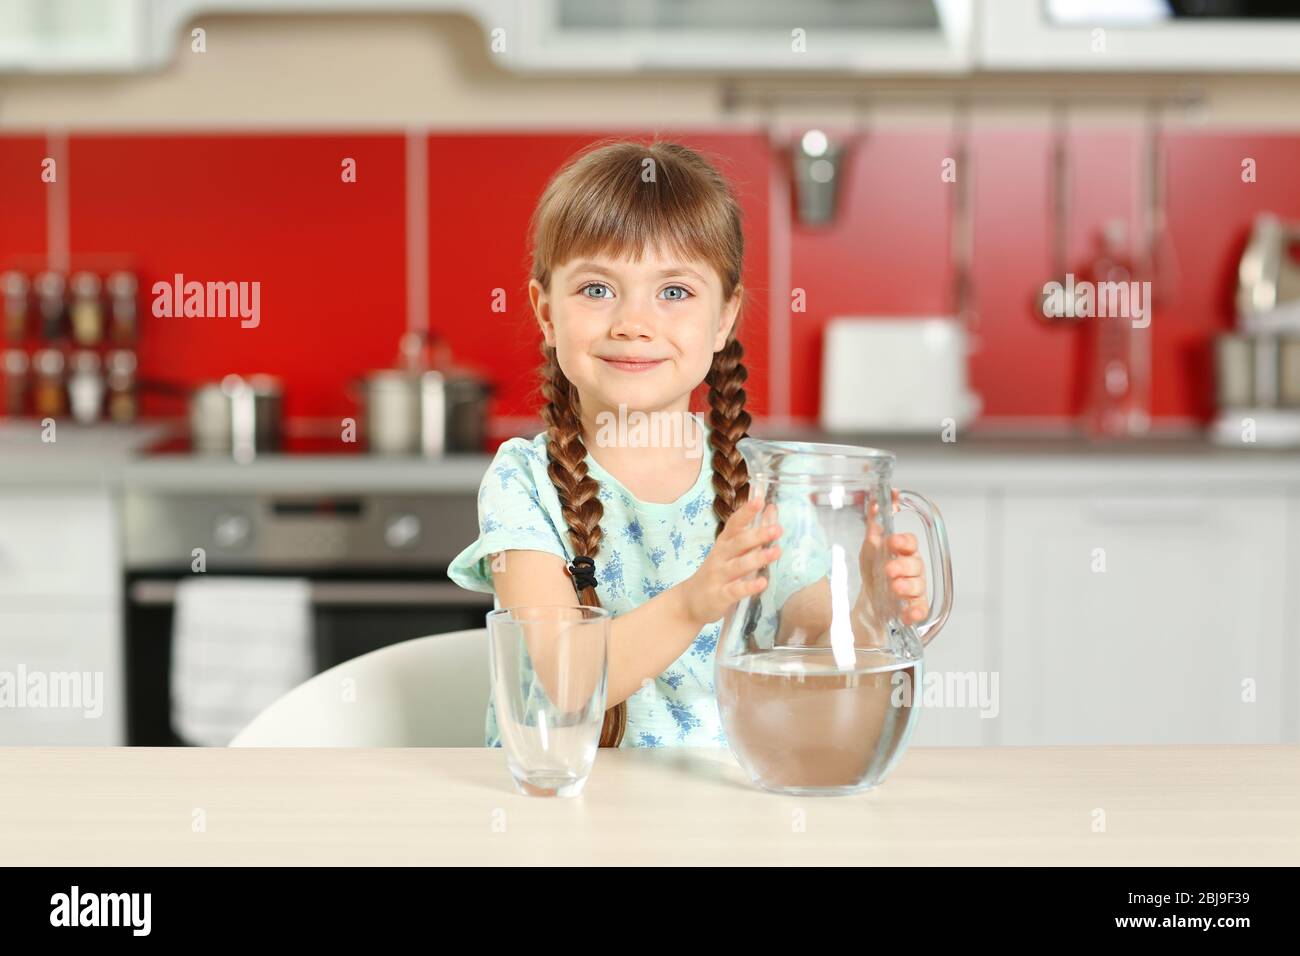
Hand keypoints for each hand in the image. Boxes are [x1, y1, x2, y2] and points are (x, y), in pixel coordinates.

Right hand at [678, 493, 781, 628]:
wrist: (690, 602)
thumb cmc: (717, 573)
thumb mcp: (731, 551)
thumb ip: (752, 533)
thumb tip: (771, 508)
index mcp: (724, 543)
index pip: (734, 524)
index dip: (746, 512)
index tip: (759, 500)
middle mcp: (720, 557)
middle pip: (738, 543)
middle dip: (758, 535)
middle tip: (777, 529)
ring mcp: (719, 576)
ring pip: (739, 565)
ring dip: (757, 558)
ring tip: (776, 552)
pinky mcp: (720, 596)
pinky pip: (735, 590)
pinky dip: (749, 587)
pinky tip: (762, 583)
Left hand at [864, 491, 928, 624]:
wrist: (869, 597)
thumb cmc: (875, 569)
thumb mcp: (869, 547)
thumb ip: (873, 525)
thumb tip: (873, 503)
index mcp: (904, 551)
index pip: (911, 542)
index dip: (903, 541)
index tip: (893, 541)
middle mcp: (913, 569)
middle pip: (916, 564)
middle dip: (903, 566)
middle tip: (889, 569)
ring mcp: (915, 588)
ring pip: (919, 586)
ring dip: (907, 586)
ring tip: (895, 587)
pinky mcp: (914, 607)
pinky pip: (920, 609)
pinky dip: (916, 612)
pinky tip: (909, 613)